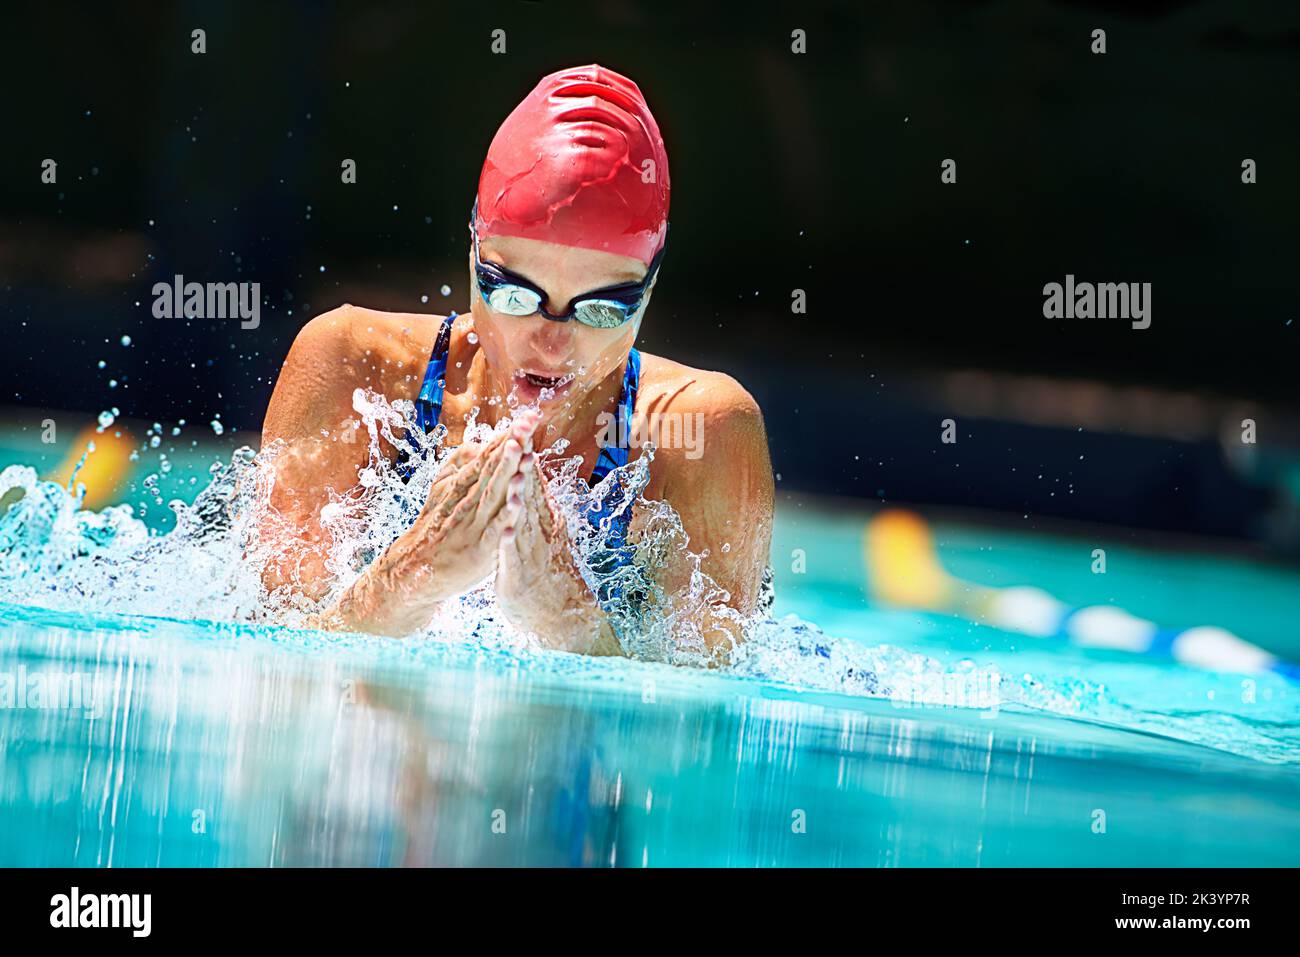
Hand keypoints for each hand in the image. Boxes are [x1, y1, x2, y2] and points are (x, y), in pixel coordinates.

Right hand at [405, 407, 541, 598]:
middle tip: (528, 420)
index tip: (527, 415)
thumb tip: (477, 443)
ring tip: (519, 448)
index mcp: (465, 485)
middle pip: (494, 467)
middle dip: (512, 442)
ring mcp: (474, 523)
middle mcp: (469, 499)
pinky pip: (493, 530)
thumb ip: (460, 464)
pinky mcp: (479, 548)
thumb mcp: (442, 489)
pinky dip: (504, 516)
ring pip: (493, 492)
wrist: (415, 569)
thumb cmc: (435, 527)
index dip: (509, 435)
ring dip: (506, 470)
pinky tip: (517, 502)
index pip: (490, 456)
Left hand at [495, 460, 613, 653]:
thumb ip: (537, 501)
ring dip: (521, 502)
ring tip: (517, 481)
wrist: (559, 613)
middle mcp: (540, 532)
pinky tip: (508, 531)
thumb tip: (529, 470)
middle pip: (531, 496)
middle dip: (525, 469)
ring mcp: (531, 554)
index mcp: (544, 519)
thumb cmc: (546, 569)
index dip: (527, 455)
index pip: (534, 481)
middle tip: (521, 442)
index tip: (521, 429)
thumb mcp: (544, 531)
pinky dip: (512, 545)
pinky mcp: (518, 577)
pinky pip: (514, 559)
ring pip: (524, 524)